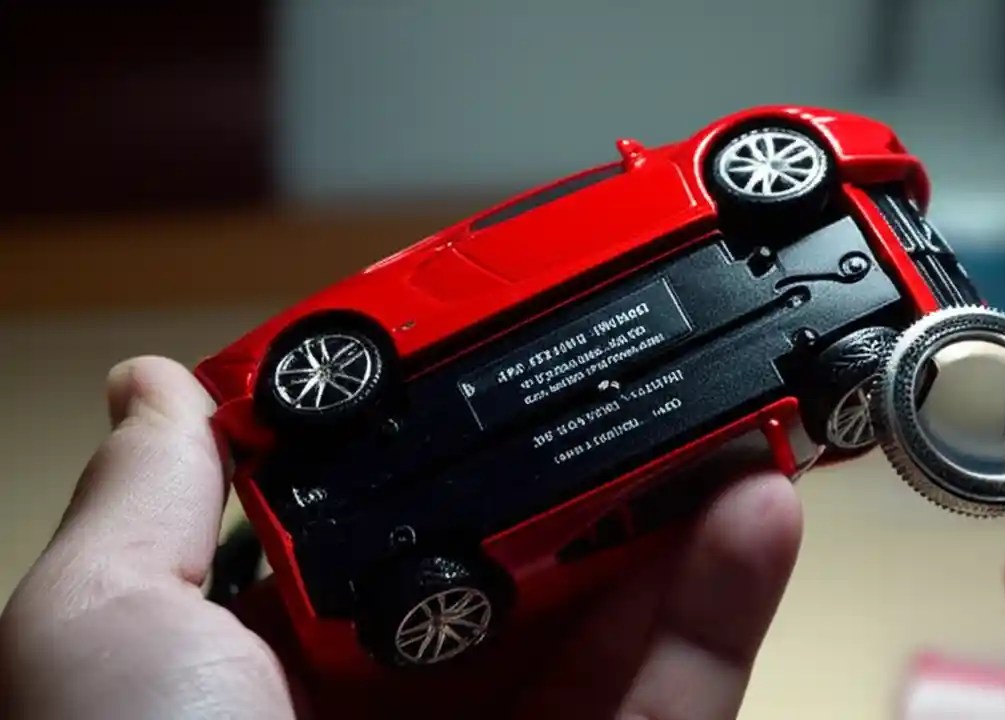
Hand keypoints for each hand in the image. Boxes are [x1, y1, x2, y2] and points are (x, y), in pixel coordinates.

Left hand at [0, 356, 802, 718]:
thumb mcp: (108, 637)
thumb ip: (149, 504)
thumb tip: (155, 385)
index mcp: (276, 661)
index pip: (383, 514)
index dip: (447, 427)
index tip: (504, 341)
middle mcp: (397, 708)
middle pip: (522, 556)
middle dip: (591, 459)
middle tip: (650, 367)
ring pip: (617, 617)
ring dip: (682, 511)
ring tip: (735, 412)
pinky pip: (679, 696)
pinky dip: (727, 605)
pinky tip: (757, 511)